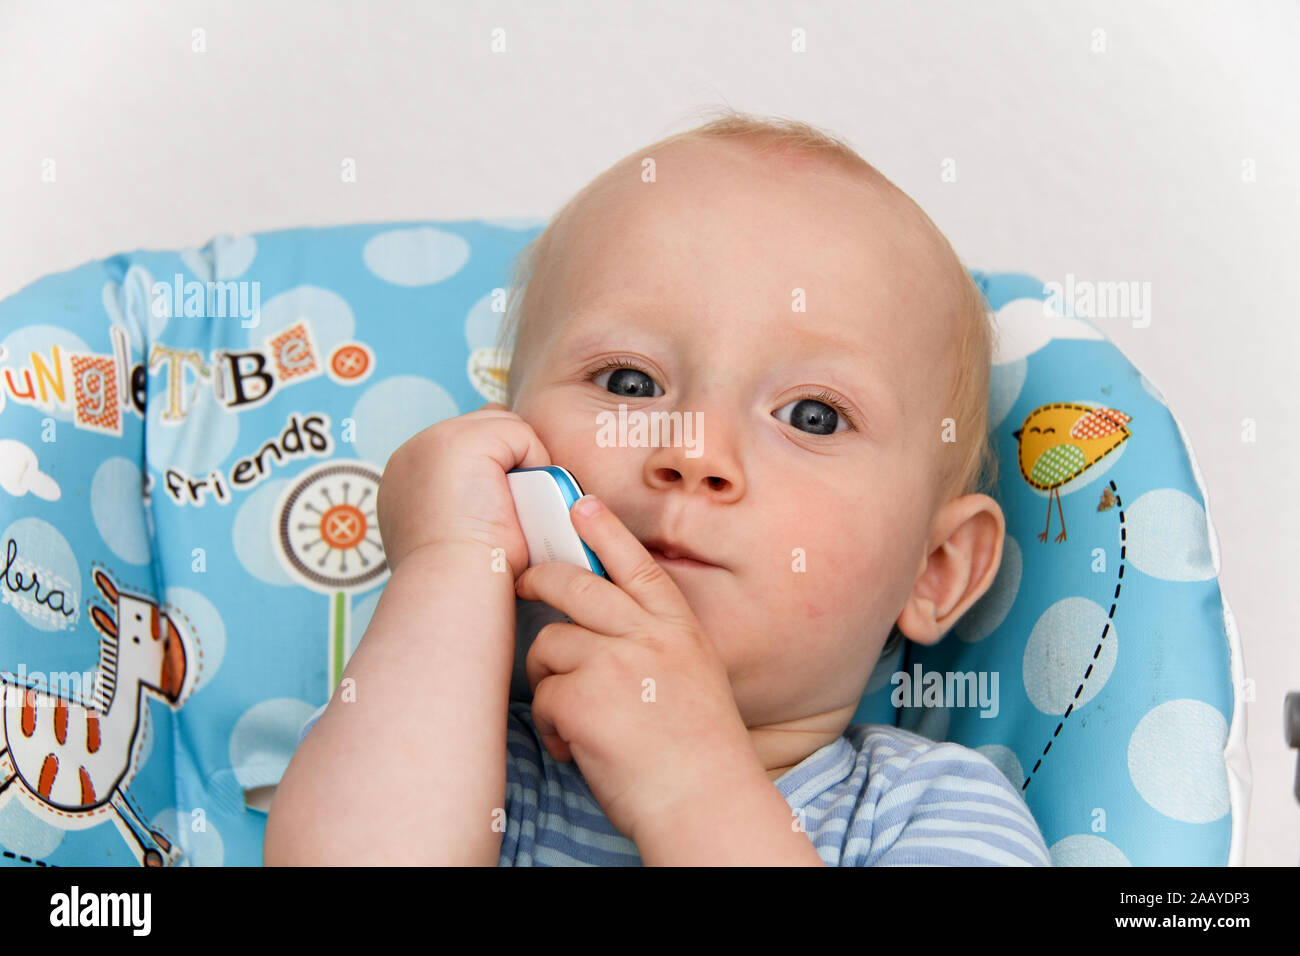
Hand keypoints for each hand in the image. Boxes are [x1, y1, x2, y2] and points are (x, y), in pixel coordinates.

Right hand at [376, 401, 549, 573]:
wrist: (454, 586)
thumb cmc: (465, 579)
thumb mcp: (458, 537)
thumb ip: (470, 503)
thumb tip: (510, 488)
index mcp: (405, 479)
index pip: (462, 445)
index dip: (494, 470)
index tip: (501, 510)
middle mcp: (412, 453)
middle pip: (484, 428)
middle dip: (510, 462)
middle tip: (515, 511)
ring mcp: (433, 439)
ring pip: (503, 429)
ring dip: (523, 465)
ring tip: (520, 508)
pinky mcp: (463, 438)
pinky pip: (519, 433)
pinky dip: (534, 463)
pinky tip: (523, 499)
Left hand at [515, 494, 762, 843]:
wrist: (705, 802)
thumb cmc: (697, 751)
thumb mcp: (690, 675)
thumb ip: (654, 642)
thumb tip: (599, 623)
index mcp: (678, 627)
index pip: (636, 564)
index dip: (604, 529)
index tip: (580, 505)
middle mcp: (647, 634)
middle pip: (574, 584)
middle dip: (539, 579)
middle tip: (525, 584)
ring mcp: (613, 662)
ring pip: (548, 644)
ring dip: (549, 679)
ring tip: (573, 716)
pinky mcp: (581, 698)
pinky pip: (543, 697)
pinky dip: (553, 727)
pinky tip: (578, 748)